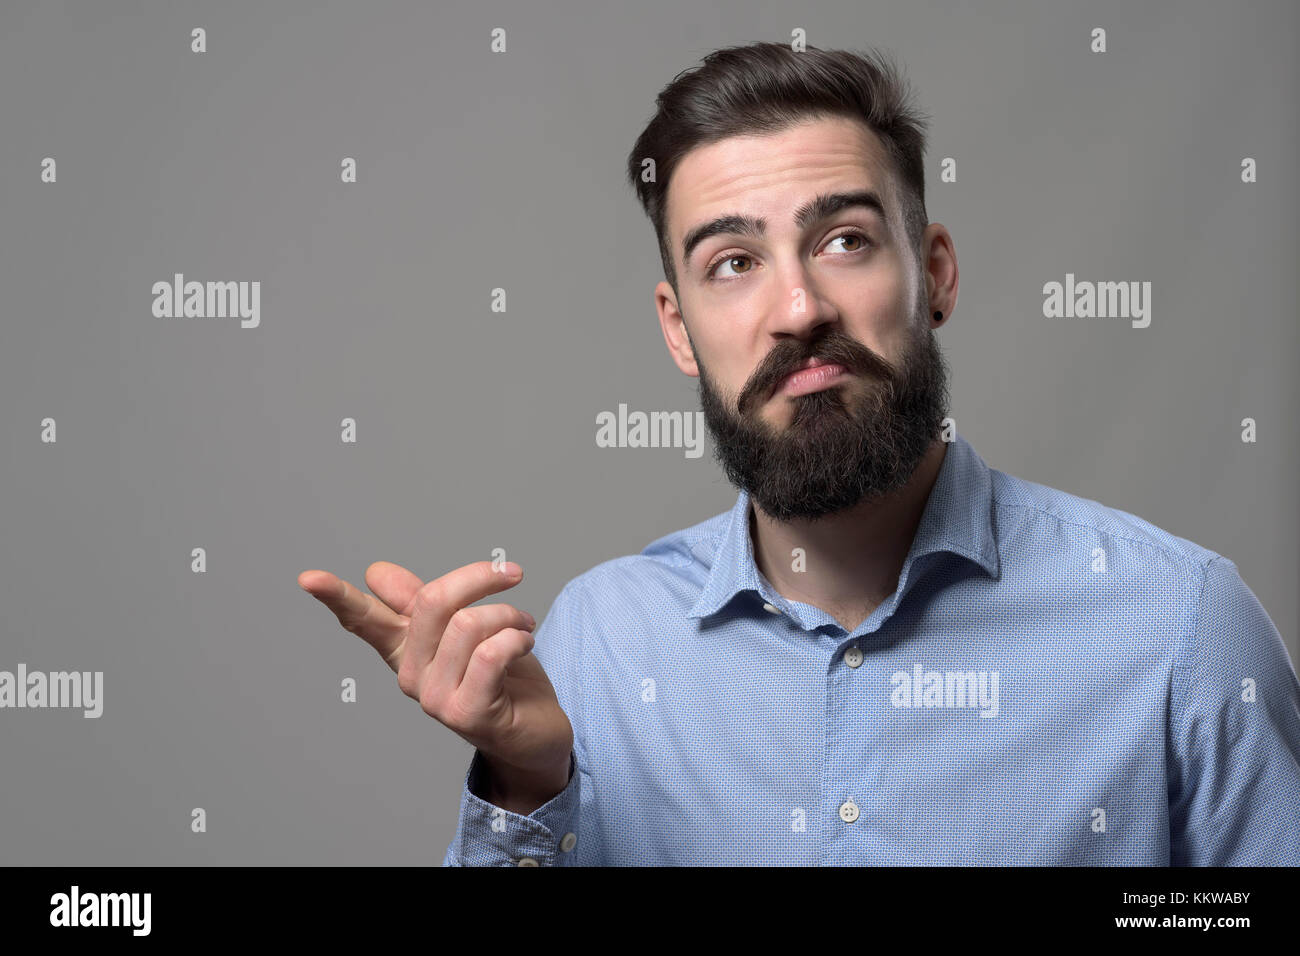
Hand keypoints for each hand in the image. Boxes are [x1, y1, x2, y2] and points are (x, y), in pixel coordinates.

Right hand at [297, 560, 573, 792]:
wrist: (535, 733)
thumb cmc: (502, 678)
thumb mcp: (460, 630)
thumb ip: (420, 603)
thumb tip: (375, 573)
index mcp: (404, 648)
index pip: (362, 618)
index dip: (336, 596)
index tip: (308, 577)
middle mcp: (410, 675)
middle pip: (432, 601)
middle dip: (479, 578)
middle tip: (510, 576)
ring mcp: (434, 699)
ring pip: (468, 624)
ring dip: (509, 613)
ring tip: (523, 624)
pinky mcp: (466, 714)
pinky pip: (491, 653)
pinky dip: (517, 637)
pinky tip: (525, 642)